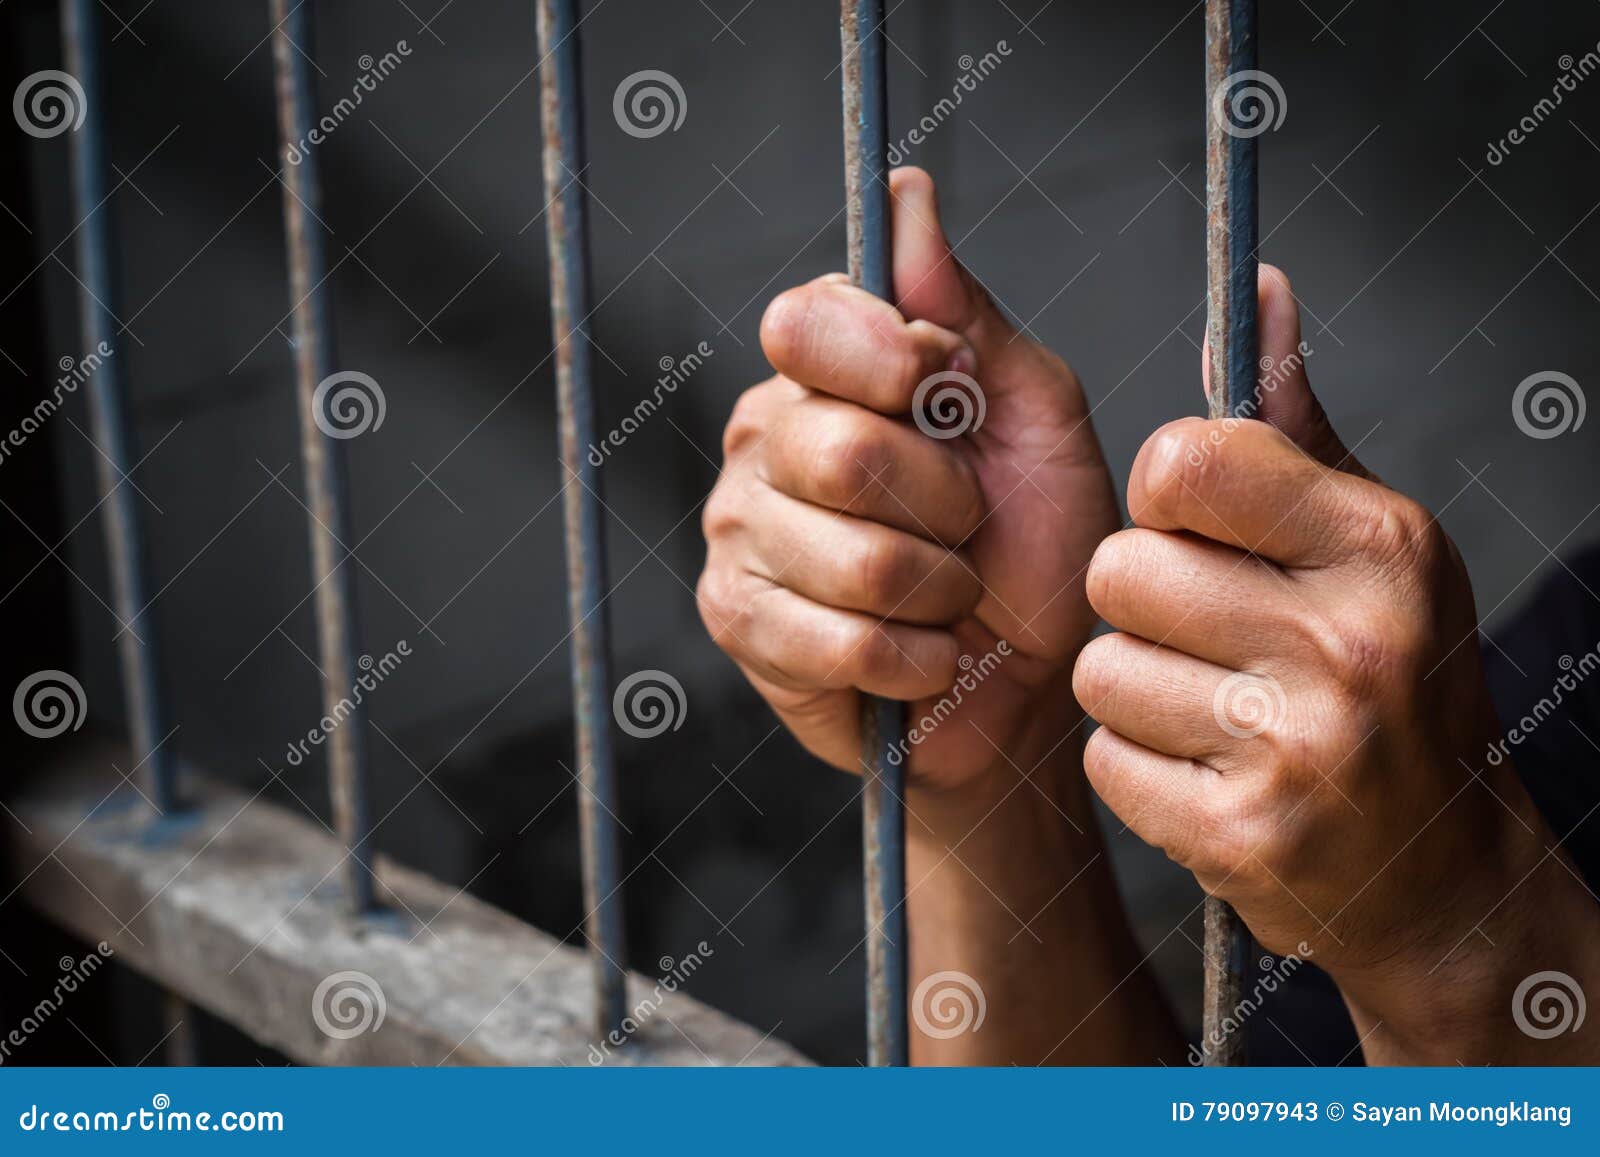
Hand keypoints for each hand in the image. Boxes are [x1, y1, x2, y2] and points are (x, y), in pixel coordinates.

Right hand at [698, 168, 1117, 791]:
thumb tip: (906, 198)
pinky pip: (844, 639)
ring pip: (856, 558)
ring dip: (940, 590)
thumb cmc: (1035, 549)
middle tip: (964, 527)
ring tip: (945, 596)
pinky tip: (924, 656)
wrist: (1028, 690)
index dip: (891, 363)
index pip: (806, 323)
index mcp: (822, 375)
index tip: (946, 396)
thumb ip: (967, 315)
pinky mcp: (740, 625)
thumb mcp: (1032, 416)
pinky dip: (918, 657)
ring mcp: (739, 535)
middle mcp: (762, 441)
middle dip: (946, 504)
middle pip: (843, 451)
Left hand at [1074, 265, 1599, 1061]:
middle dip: (1140, 600)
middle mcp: (1349, 643)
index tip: (1199, 530)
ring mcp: (1297, 747)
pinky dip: (1135, 763)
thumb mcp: (1369, 542)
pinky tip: (1205, 766)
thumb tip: (1255, 289)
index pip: (1182, 463)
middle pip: (1118, 569)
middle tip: (1205, 633)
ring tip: (1210, 705)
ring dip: (1133, 686)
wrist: (1436, 872)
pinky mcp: (1240, 833)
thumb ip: (1294, 424)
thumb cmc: (1392, 683)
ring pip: (1098, 667)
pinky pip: (1103, 756)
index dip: (1164, 496)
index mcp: (1380, 545)